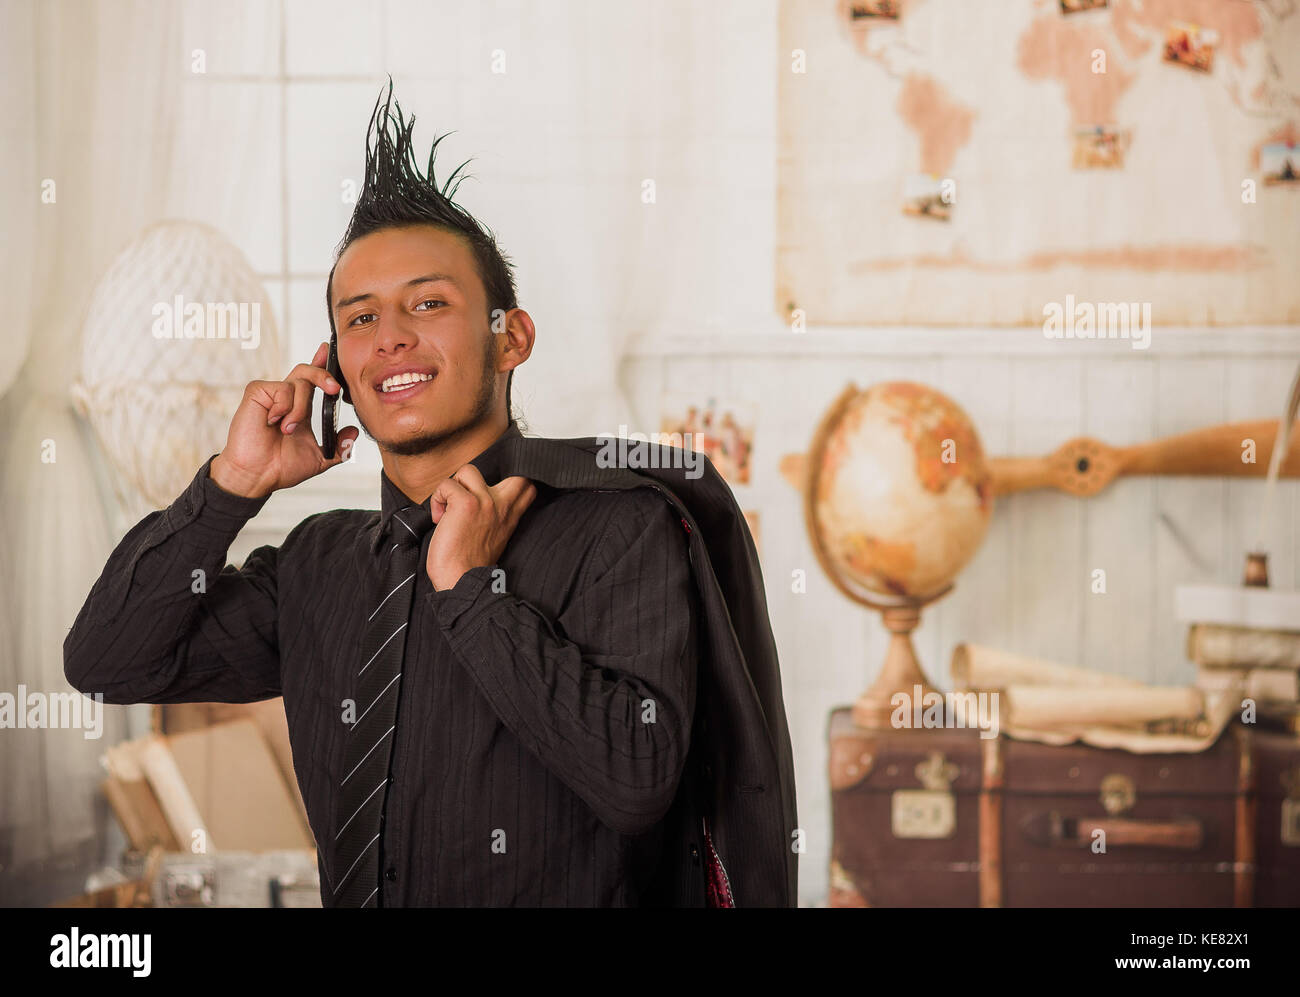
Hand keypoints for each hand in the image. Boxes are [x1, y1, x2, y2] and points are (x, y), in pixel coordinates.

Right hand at [209, 341, 359, 498]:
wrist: (257, 476)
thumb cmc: (281, 467)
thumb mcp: (319, 458)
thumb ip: (339, 447)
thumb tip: (354, 432)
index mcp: (300, 408)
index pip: (312, 380)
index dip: (321, 363)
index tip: (328, 350)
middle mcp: (286, 398)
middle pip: (307, 371)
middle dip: (324, 375)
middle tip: (334, 390)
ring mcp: (271, 394)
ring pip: (300, 384)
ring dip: (299, 409)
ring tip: (287, 429)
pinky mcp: (257, 392)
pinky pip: (282, 388)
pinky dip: (284, 407)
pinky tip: (273, 422)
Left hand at [426, 465, 536, 590]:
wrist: (461, 583)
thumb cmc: (469, 566)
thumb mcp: (495, 539)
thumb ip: (496, 519)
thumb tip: (478, 503)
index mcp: (509, 516)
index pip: (528, 486)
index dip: (512, 482)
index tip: (489, 495)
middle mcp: (501, 506)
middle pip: (513, 473)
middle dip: (488, 478)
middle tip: (466, 497)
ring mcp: (485, 502)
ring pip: (468, 470)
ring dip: (453, 486)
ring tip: (448, 508)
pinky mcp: (465, 503)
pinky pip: (446, 485)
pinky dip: (437, 499)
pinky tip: (438, 518)